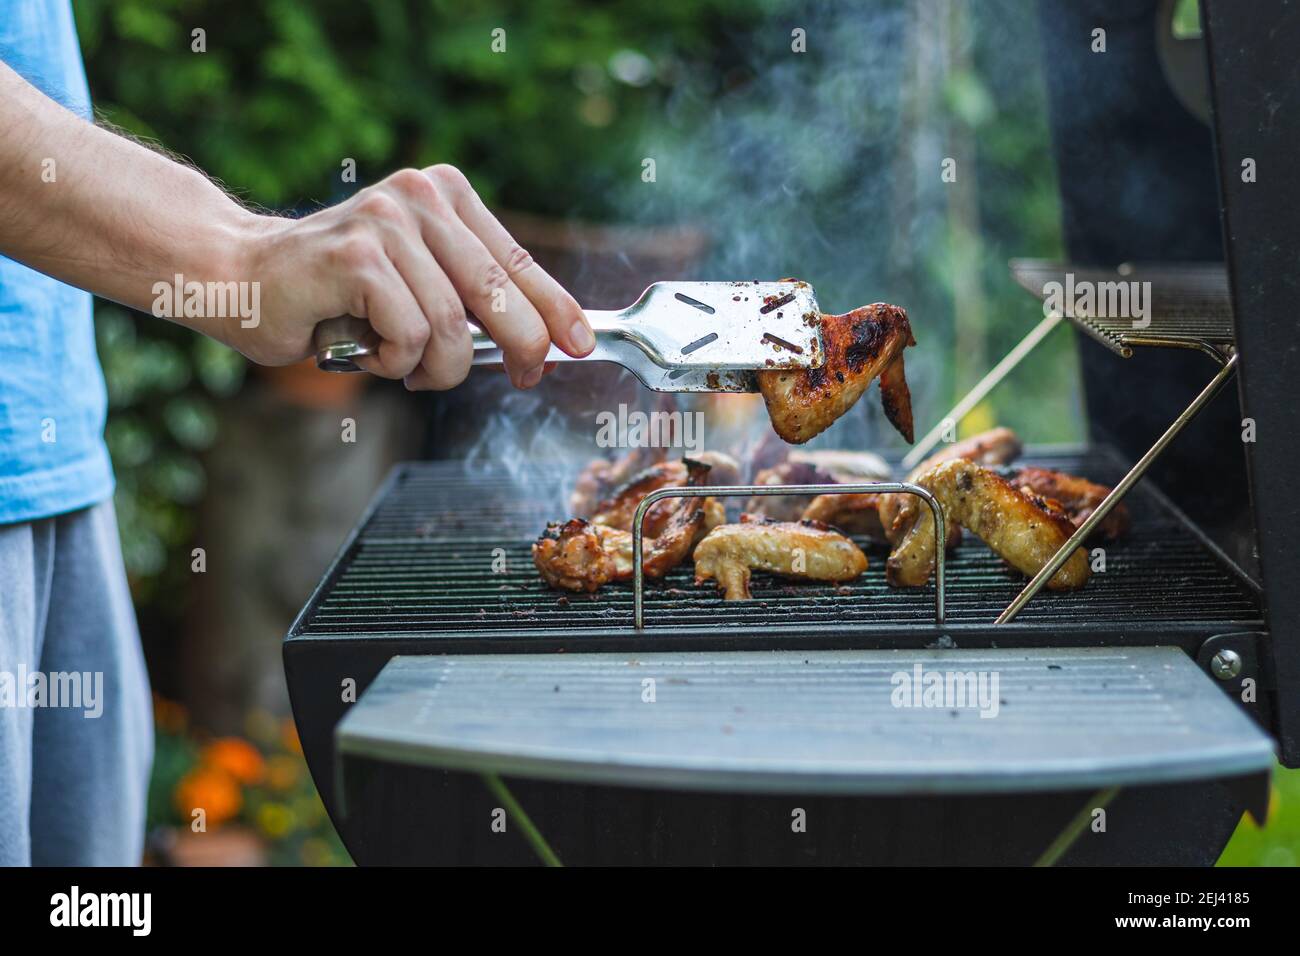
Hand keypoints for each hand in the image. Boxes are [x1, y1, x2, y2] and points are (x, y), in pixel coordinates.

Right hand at [235, 165, 593, 388]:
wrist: (238, 275)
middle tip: (519, 377)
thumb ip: (469, 300)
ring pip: (454, 327)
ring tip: (402, 365)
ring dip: (435, 368)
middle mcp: (420, 197)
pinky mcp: (358, 256)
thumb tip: (539, 345)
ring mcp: (388, 222)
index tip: (580, 343)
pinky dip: (395, 362)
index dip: (556, 307)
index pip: (517, 259)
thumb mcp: (416, 285)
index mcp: (444, 195)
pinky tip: (366, 350)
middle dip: (519, 349)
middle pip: (500, 293)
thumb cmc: (332, 295)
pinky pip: (411, 335)